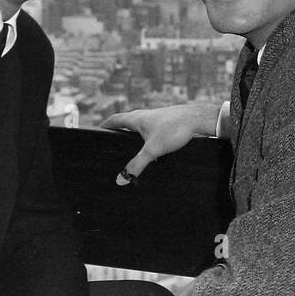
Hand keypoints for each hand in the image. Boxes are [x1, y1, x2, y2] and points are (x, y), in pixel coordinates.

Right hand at [102, 104, 221, 184]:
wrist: (198, 119)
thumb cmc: (174, 129)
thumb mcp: (153, 150)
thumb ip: (137, 164)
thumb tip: (121, 179)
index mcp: (136, 118)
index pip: (114, 120)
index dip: (104, 126)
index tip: (96, 133)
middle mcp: (144, 116)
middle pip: (125, 124)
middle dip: (117, 134)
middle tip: (111, 146)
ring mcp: (156, 119)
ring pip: (139, 128)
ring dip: (132, 137)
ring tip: (129, 152)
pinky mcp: (166, 124)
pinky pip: (150, 132)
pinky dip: (146, 140)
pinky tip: (150, 151)